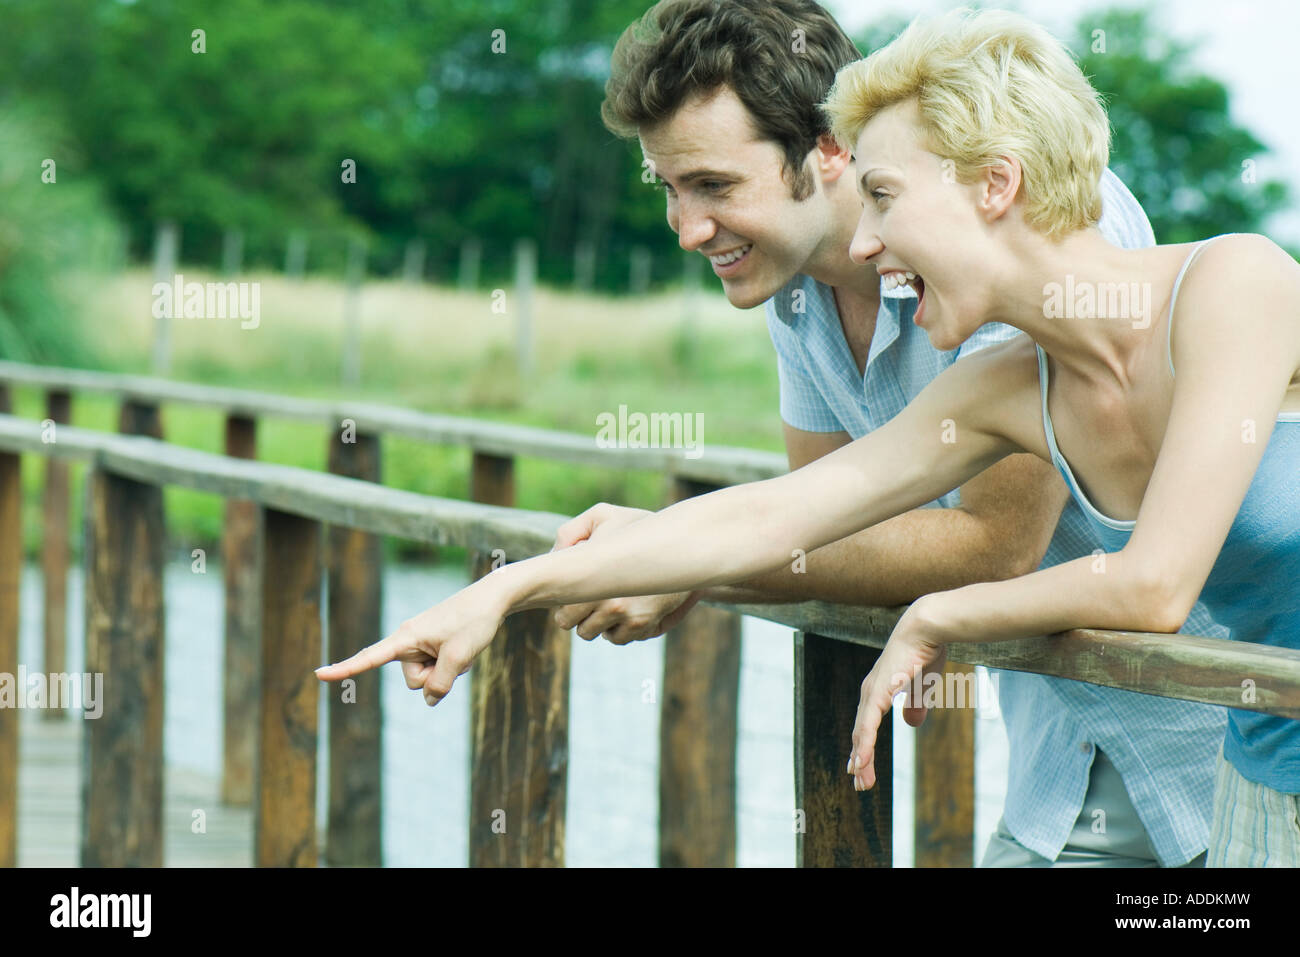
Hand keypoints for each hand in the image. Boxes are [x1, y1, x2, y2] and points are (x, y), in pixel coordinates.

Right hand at [315, 579, 506, 706]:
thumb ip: (440, 684)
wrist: (494, 598)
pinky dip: (452, 665)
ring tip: (462, 647)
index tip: (318, 675)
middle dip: (436, 677)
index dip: (344, 669)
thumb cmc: (475, 622)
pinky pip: (438, 668)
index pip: (369, 657)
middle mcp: (409, 640)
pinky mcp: (433, 645)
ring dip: (447, 671)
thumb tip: (430, 700)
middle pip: (414, 681)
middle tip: (456, 652)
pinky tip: (465, 647)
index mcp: (407, 637)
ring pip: (428, 678)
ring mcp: (422, 643)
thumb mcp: (459, 658)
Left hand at [551, 502, 699, 643]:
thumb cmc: (636, 527)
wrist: (683, 543)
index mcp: (594, 577)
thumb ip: (570, 533)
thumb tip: (553, 559)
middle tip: (591, 597)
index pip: (564, 616)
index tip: (574, 593)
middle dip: (581, 617)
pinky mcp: (645, 624)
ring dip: (600, 622)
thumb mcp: (603, 515)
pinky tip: (626, 607)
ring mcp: (629, 615)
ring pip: (598, 635)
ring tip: (610, 598)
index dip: (566, 606)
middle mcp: (610, 602)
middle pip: (581, 630)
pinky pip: (620, 638)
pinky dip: (620, 628)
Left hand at [848, 595, 950, 790]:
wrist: (927, 628)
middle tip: (859, 784)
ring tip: (859, 779)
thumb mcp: (921, 685)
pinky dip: (865, 742)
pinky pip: (869, 723)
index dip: (864, 747)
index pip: (866, 725)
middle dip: (860, 759)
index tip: (862, 769)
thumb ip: (915, 703)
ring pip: (862, 732)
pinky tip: (862, 758)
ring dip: (861, 757)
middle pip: (860, 732)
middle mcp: (870, 691)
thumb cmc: (925, 651)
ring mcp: (872, 691)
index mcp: (878, 690)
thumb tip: (911, 723)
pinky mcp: (879, 690)